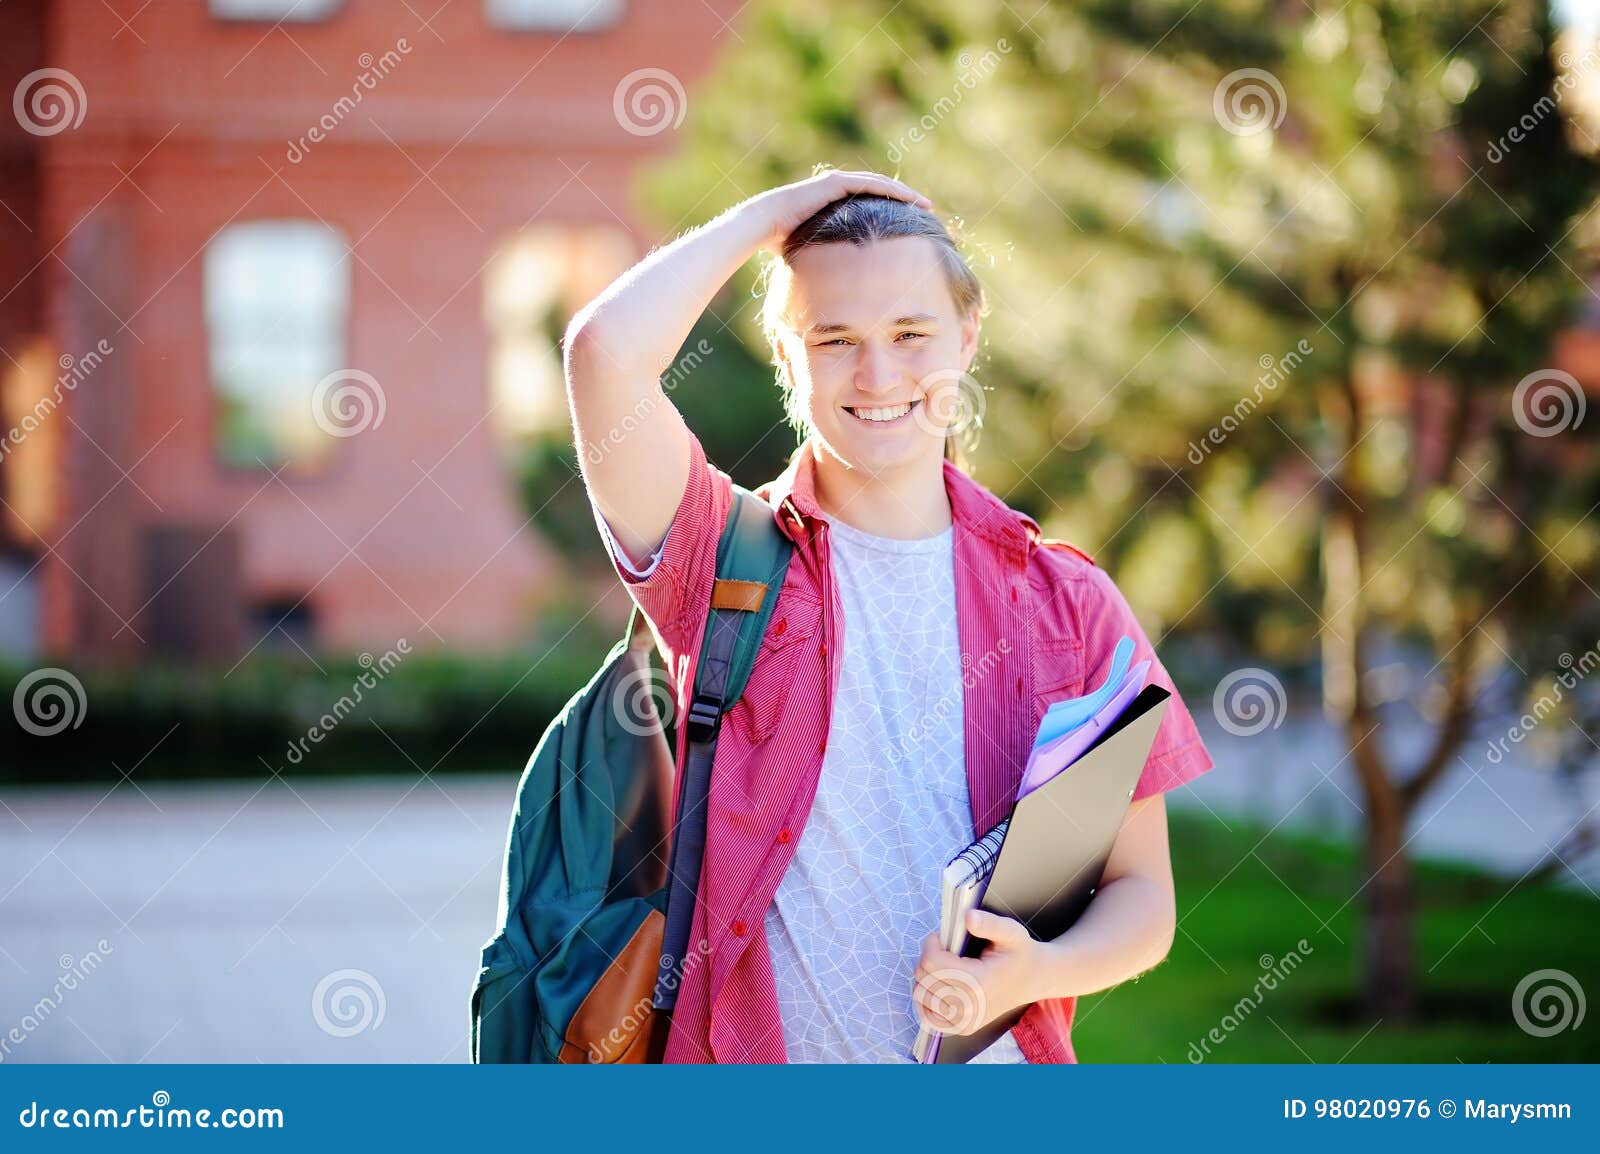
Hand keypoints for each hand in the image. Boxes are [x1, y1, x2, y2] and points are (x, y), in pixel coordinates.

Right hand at [744, 169, 932, 253]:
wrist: (763, 224)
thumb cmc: (781, 242)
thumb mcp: (813, 251)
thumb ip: (826, 259)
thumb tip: (834, 287)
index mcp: (835, 204)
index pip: (871, 206)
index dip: (893, 213)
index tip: (912, 226)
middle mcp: (838, 189)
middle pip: (880, 193)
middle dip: (905, 201)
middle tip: (927, 213)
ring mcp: (838, 183)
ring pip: (880, 186)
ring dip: (905, 194)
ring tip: (926, 205)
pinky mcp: (836, 183)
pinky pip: (871, 185)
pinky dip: (892, 190)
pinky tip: (910, 199)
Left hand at [911, 908, 1052, 1035]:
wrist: (1034, 979)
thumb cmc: (1020, 953)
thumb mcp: (1011, 932)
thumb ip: (989, 923)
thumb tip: (968, 918)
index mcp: (978, 984)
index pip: (931, 962)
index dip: (932, 943)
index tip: (943, 937)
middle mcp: (969, 1008)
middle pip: (923, 976)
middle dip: (928, 956)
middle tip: (946, 949)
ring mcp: (964, 1022)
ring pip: (920, 994)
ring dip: (926, 976)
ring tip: (945, 965)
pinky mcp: (962, 1028)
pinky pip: (927, 1017)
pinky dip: (927, 999)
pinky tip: (939, 985)